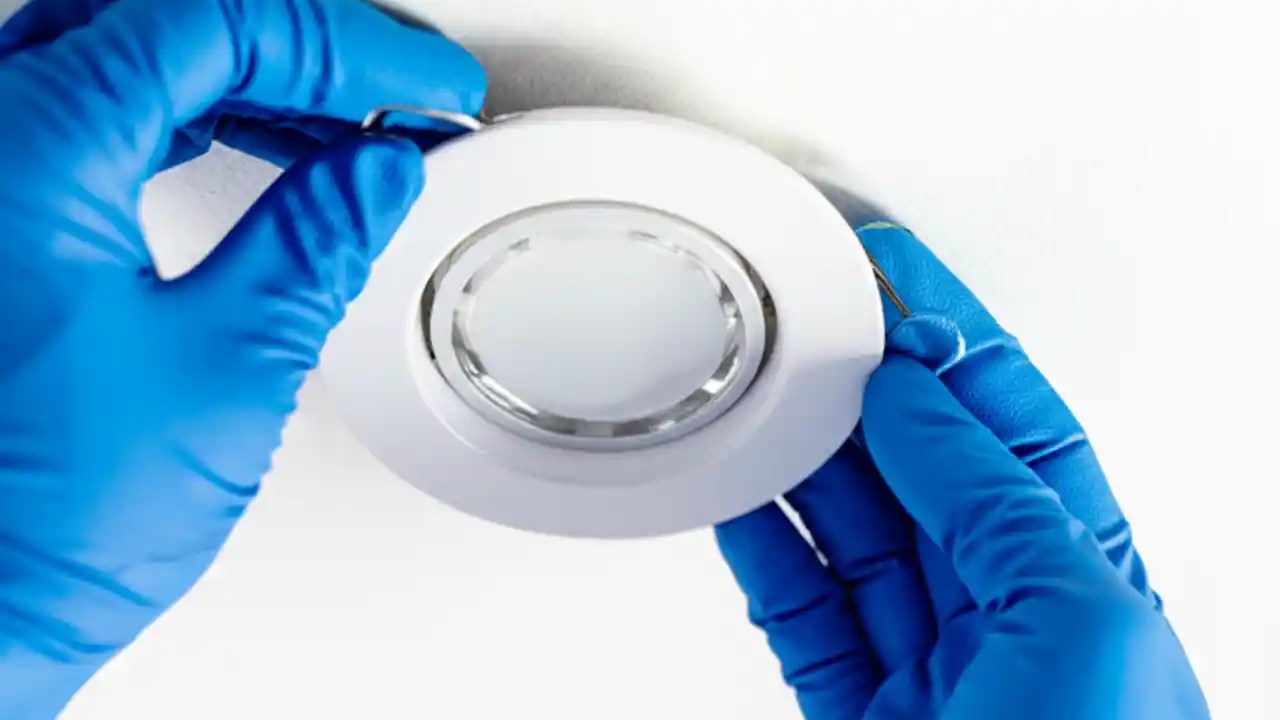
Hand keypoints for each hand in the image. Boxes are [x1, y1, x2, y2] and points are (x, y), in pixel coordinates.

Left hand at [0, 0, 483, 714]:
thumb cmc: (42, 525)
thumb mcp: (225, 361)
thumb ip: (312, 241)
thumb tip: (378, 172)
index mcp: (27, 151)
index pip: (212, 28)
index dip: (343, 48)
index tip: (419, 86)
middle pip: (163, 27)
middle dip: (299, 53)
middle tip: (391, 95)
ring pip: (124, 64)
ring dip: (246, 83)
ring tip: (343, 129)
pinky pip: (93, 126)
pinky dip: (187, 124)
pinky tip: (256, 157)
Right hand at [716, 223, 1208, 718]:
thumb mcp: (1081, 622)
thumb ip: (995, 500)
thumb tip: (916, 398)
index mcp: (1087, 588)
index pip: (1017, 429)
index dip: (956, 342)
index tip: (895, 273)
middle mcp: (1006, 621)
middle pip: (923, 472)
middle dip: (865, 389)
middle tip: (811, 324)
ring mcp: (928, 669)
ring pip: (853, 535)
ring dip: (802, 460)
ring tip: (763, 397)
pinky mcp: (854, 711)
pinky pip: (799, 610)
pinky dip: (763, 550)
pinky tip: (742, 501)